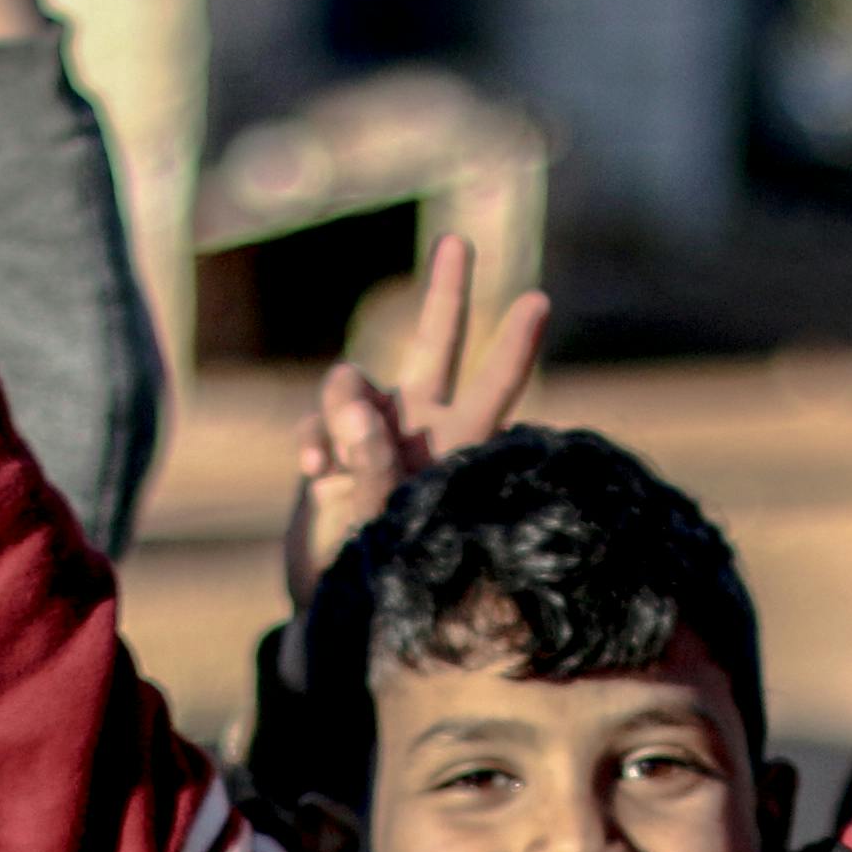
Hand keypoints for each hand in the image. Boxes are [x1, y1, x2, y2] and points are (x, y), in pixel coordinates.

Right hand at [282, 233, 551, 607]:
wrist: (337, 610)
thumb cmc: (388, 577)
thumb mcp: (390, 523)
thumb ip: (376, 464)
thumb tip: (356, 405)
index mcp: (459, 447)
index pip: (493, 388)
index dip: (513, 345)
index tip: (539, 299)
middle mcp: (420, 427)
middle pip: (435, 345)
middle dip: (447, 292)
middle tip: (459, 241)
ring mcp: (370, 432)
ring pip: (352, 382)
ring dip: (341, 410)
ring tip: (336, 466)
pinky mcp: (328, 446)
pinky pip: (316, 420)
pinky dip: (312, 439)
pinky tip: (315, 473)